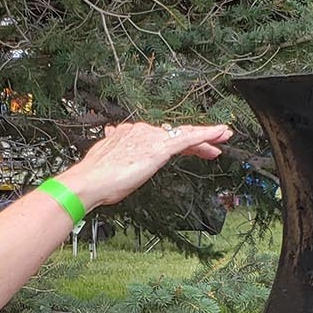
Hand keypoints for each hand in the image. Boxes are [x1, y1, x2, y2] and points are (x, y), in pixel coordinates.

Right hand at [53, 121, 233, 209]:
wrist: (89, 181)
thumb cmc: (95, 178)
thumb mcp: (106, 158)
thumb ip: (112, 147)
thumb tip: (109, 135)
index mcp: (128, 133)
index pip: (159, 136)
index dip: (176, 140)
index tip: (187, 146)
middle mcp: (141, 131)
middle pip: (175, 134)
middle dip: (197, 139)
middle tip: (214, 144)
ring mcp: (151, 138)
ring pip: (185, 135)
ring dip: (207, 136)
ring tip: (224, 137)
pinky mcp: (160, 148)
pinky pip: (188, 139)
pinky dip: (206, 135)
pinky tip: (219, 135)